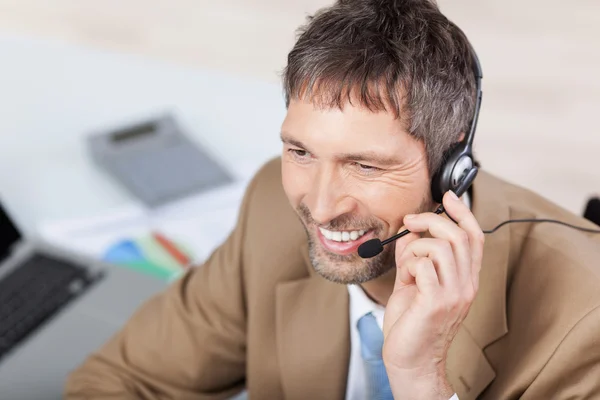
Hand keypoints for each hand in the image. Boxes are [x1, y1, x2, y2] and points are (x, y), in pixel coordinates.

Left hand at [382, 190, 484, 398]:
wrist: (410, 359)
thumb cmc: (411, 322)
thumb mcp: (413, 281)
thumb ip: (414, 255)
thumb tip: (410, 229)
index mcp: (465, 278)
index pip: (474, 237)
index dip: (463, 212)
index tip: (448, 195)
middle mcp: (466, 285)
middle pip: (458, 236)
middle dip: (431, 220)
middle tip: (409, 223)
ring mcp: (454, 294)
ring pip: (441, 247)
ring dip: (416, 247)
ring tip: (407, 265)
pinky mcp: (436, 302)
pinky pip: (424, 266)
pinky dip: (409, 264)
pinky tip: (406, 279)